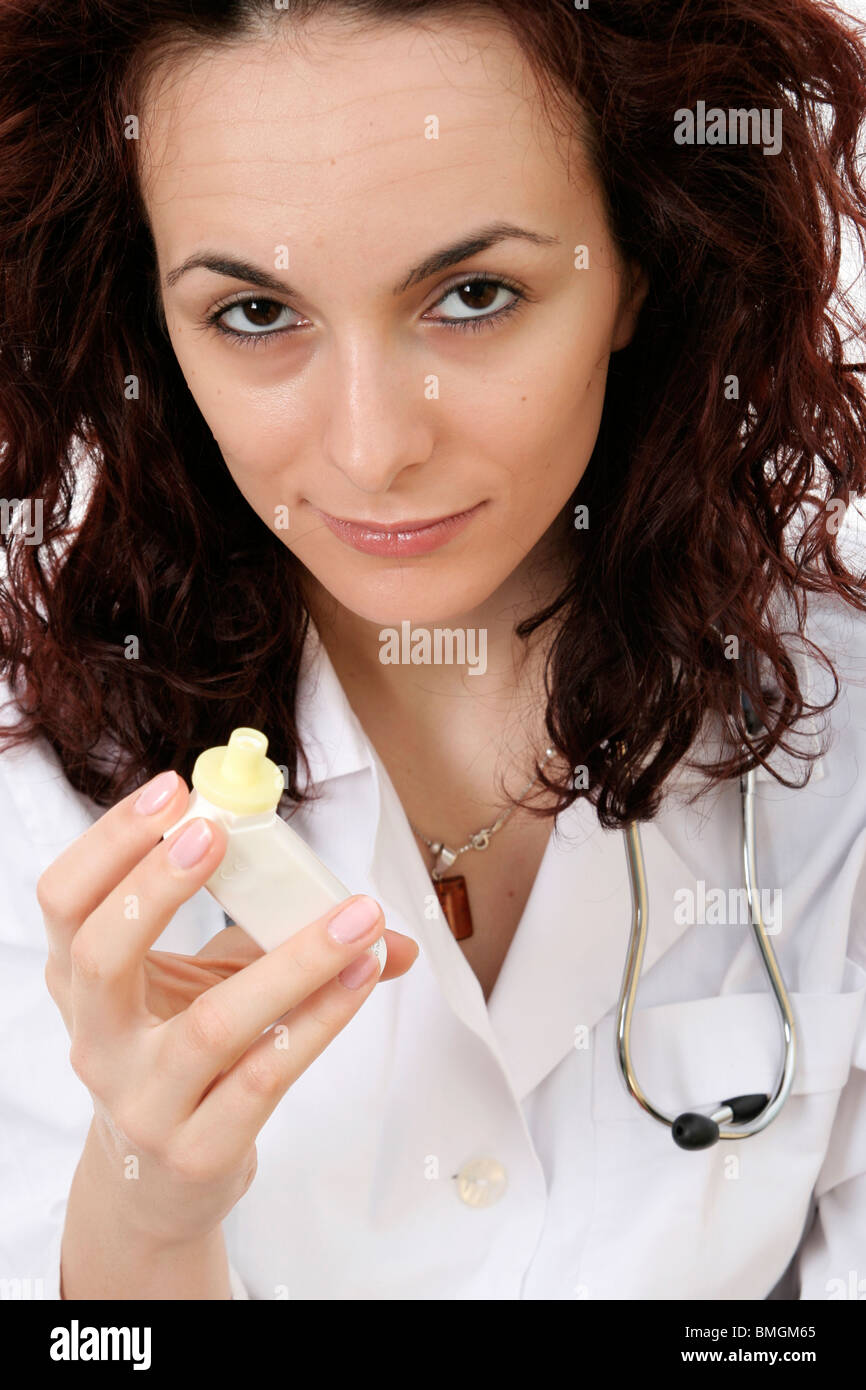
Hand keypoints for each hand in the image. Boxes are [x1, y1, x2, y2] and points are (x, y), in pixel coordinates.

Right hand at [39, 769, 418, 1250]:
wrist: (158, 1189)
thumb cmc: (181, 1061)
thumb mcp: (206, 989)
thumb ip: (275, 942)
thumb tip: (391, 927)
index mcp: (81, 986)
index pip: (65, 902)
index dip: (108, 844)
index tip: (172, 793)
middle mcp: (97, 1043)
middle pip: (100, 954)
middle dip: (156, 887)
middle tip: (218, 834)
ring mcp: (143, 1103)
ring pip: (212, 1025)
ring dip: (296, 961)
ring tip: (360, 916)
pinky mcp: (197, 1151)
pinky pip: (265, 1077)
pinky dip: (321, 1020)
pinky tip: (363, 978)